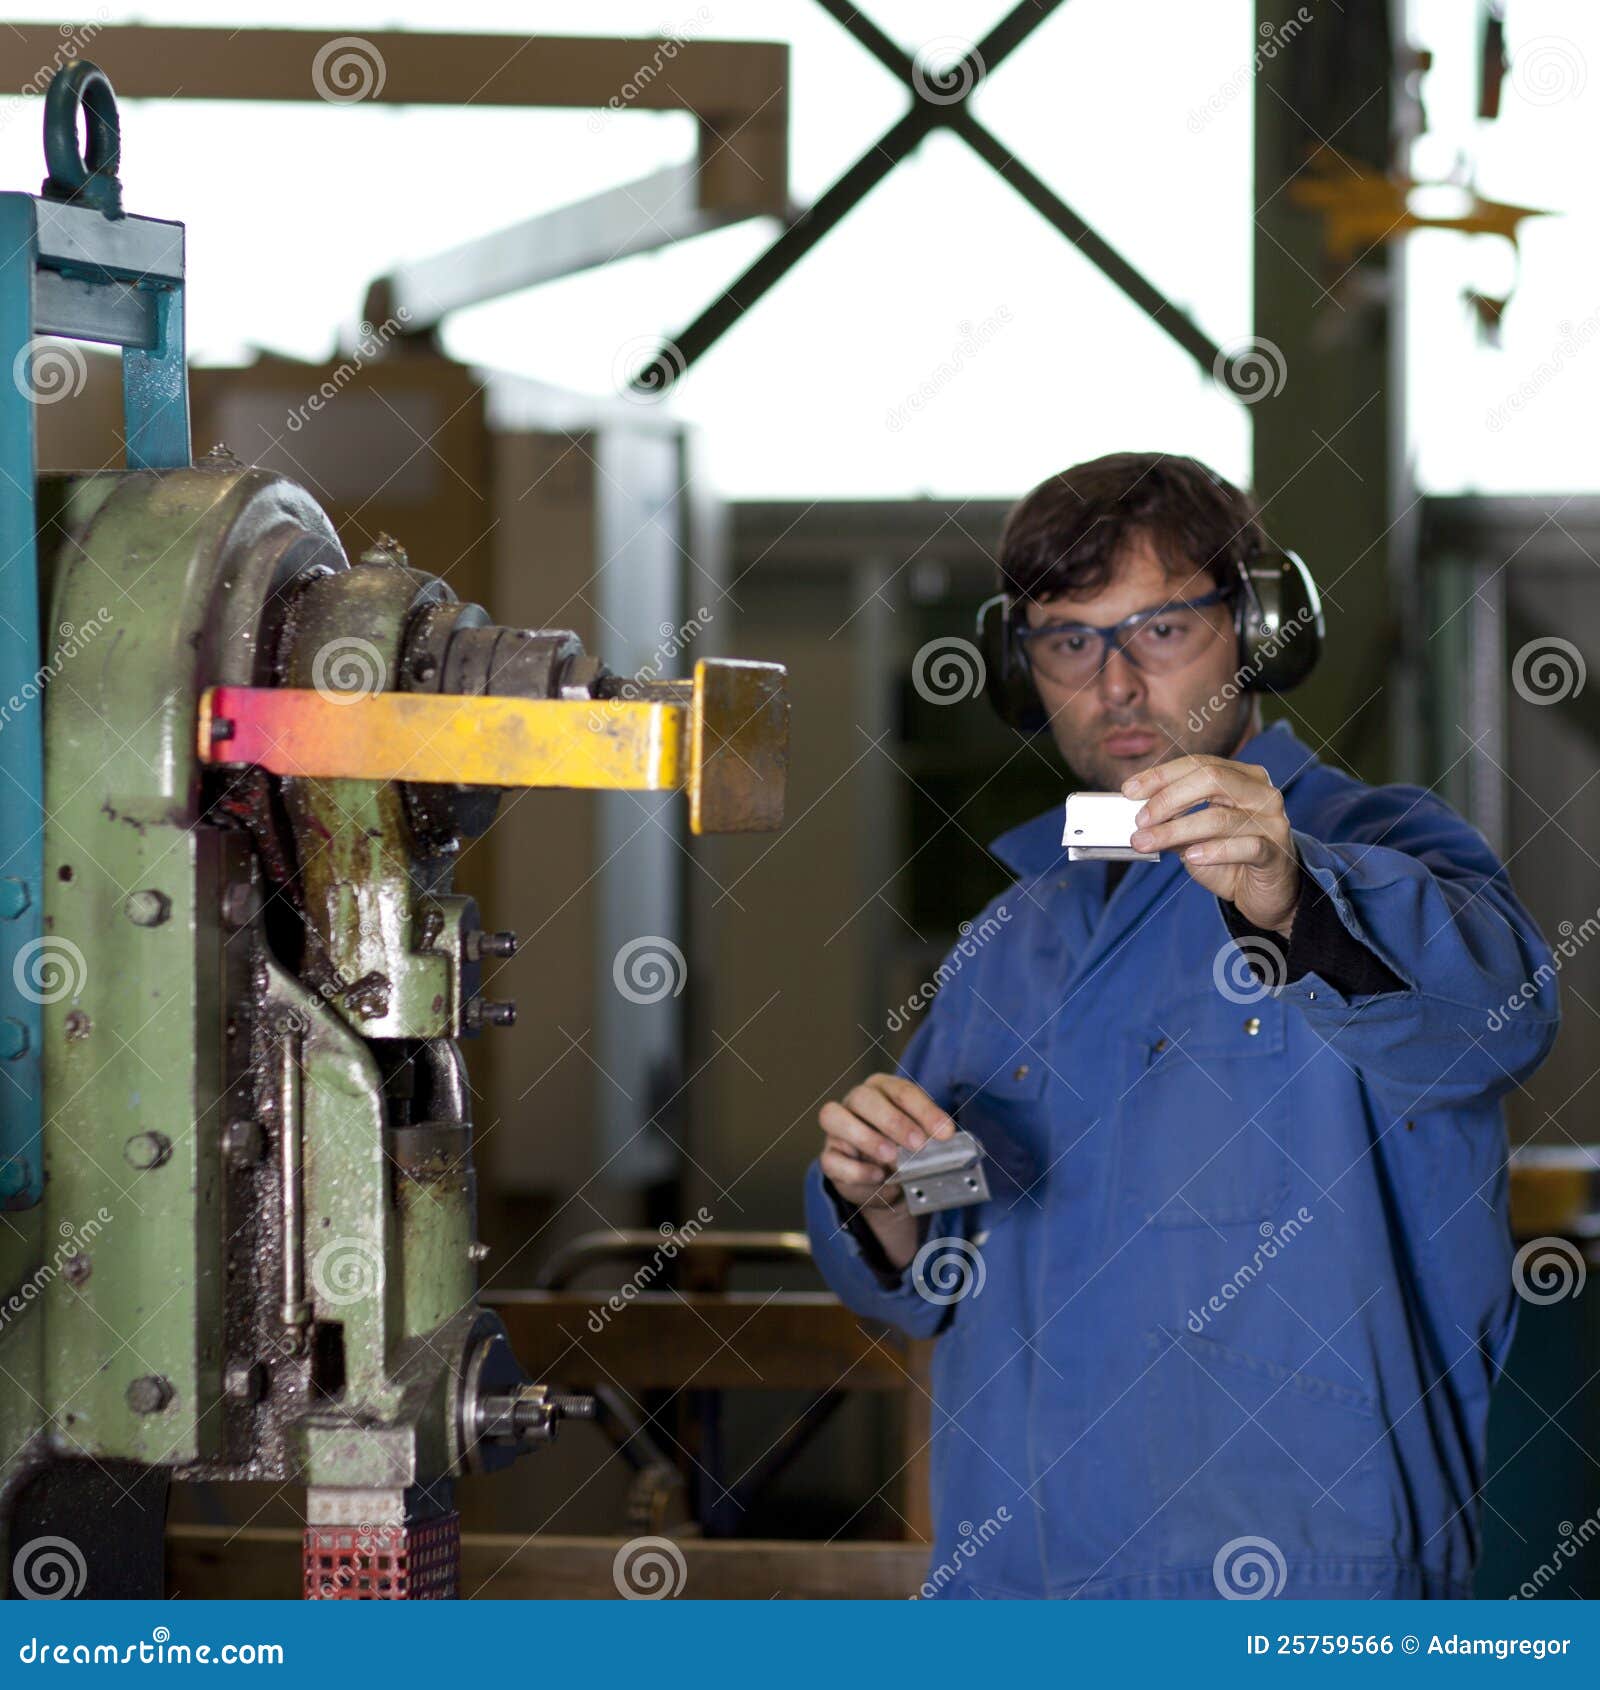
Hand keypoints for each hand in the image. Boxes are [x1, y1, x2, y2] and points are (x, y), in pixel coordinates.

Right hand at [817, 1074, 955, 1208]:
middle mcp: (856, 1102)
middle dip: (893, 1121)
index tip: (945, 1133)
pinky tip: (877, 1177)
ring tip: (891, 1157)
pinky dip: (856, 1169)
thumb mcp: (920, 1143)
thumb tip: (941, 1146)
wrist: (887, 1184)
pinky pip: (831, 1159)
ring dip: (866, 1138)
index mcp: (883, 1090)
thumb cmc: (905, 1152)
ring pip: (834, 1117)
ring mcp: (837, 1129)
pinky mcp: (829, 1157)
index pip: (901, 1091)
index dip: (924, 1110)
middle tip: (918, 1144)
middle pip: (864, 1098)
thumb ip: (928, 1140)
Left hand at [1121, 754, 1300, 934]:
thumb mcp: (1194, 836)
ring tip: (1146, 842)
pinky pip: (1245, 846)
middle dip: (1168, 798)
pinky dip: (1214, 851)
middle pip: (1211, 779)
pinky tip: (1191, 857)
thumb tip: (1137, 815)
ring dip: (1175, 830)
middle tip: (1139, 820)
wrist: (1267, 893)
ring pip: (1220, 817)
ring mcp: (1272, 822)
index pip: (1198, 764)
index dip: (1161, 775)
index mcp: (1242, 777)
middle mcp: (1262, 792)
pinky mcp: (1276, 853)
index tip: (1129, 790)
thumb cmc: (1230, 858)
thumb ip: (1172, 821)